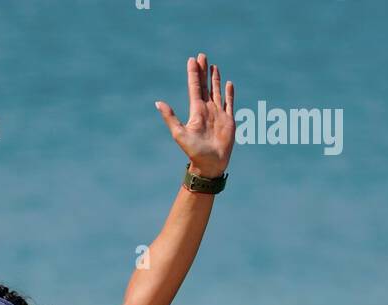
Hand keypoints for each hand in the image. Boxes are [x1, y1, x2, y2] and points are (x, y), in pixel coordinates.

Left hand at [155, 55, 234, 178]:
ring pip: (216, 92)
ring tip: (214, 66)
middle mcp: (207, 110)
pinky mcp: (229, 120)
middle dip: (203, 71)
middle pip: (205, 86)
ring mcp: (218, 114)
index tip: (192, 59)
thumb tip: (158, 103)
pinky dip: (229, 93)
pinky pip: (229, 103)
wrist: (210, 165)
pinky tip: (228, 83)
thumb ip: (170, 117)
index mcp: (196, 111)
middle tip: (202, 55)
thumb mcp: (179, 133)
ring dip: (215, 79)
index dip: (193, 74)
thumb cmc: (194, 152)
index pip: (194, 87)